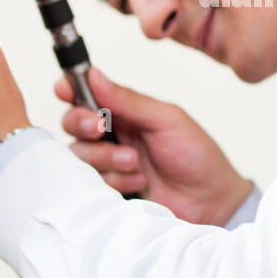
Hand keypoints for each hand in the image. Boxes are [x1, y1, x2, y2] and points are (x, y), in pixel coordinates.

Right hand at [55, 66, 252, 226]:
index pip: (86, 95)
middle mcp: (111, 135)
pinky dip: (115, 180)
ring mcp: (107, 163)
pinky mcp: (107, 188)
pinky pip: (90, 181)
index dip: (69, 89)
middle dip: (82, 124)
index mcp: (125, 111)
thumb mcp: (167, 119)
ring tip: (135, 162)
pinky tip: (139, 181)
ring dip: (106, 157)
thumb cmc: (196, 156)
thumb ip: (128, 100)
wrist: (211, 203)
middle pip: (72, 123)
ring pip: (79, 154)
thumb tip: (94, 75)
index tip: (64, 91)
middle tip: (100, 128)